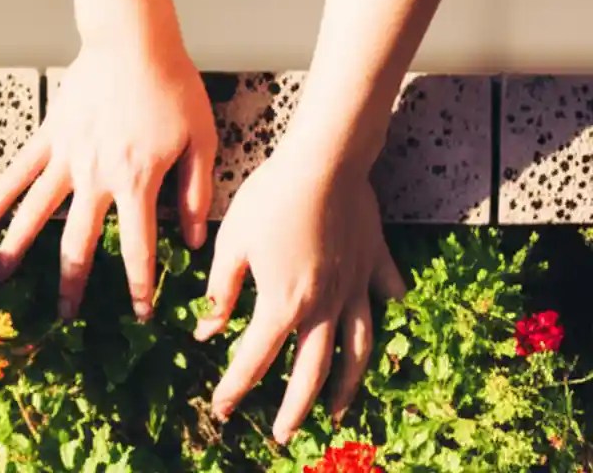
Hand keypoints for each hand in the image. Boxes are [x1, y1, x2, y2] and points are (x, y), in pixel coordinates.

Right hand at [0, 39, 217, 321]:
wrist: (133, 41)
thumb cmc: (173, 87)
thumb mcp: (201, 140)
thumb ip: (198, 192)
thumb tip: (198, 238)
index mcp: (137, 182)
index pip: (137, 248)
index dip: (138, 286)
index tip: (139, 315)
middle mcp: (96, 177)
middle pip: (77, 244)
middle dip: (71, 285)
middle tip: (62, 319)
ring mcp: (66, 157)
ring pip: (35, 214)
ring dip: (16, 250)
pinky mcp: (49, 136)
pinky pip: (18, 172)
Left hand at [194, 145, 405, 443]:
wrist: (323, 161)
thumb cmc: (270, 199)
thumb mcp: (232, 245)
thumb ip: (220, 292)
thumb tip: (206, 330)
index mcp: (282, 304)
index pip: (255, 359)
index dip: (234, 387)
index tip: (219, 409)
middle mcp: (324, 306)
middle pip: (311, 370)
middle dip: (295, 408)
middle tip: (281, 435)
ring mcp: (354, 287)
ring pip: (356, 348)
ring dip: (346, 385)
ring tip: (337, 411)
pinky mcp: (373, 262)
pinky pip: (385, 295)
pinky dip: (389, 314)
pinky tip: (390, 328)